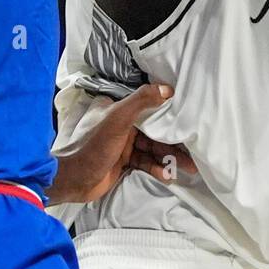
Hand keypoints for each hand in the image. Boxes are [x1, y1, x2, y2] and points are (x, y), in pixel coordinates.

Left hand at [46, 83, 195, 204]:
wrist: (74, 180)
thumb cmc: (93, 144)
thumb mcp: (118, 119)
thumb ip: (141, 101)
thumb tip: (168, 88)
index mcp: (118, 108)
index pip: (149, 106)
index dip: (169, 112)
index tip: (188, 119)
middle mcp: (122, 123)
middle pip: (154, 130)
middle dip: (174, 141)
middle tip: (194, 150)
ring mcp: (123, 144)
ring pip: (152, 148)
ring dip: (169, 157)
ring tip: (188, 167)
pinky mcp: (124, 162)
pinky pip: (146, 163)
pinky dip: (157, 168)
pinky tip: (167, 175)